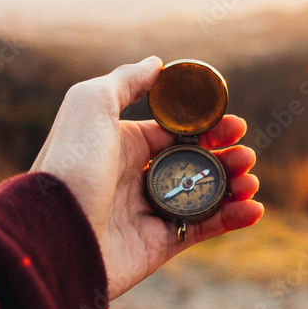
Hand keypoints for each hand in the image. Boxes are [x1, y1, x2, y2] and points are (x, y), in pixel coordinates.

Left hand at [30, 57, 262, 298]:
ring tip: (250, 177)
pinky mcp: (158, 245)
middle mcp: (134, 177)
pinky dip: (232, 219)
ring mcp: (147, 212)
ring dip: (233, 184)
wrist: (53, 235)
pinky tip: (254, 208)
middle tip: (246, 152)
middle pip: (194, 162)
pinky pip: (203, 229)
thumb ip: (125, 82)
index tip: (234, 123)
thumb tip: (157, 63)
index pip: (175, 132)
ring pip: (203, 195)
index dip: (207, 127)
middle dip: (226, 155)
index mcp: (121, 144)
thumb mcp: (89, 104)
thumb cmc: (70, 163)